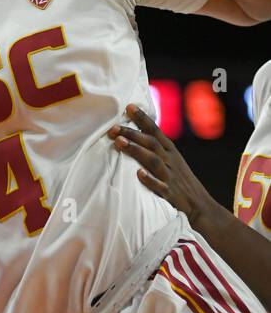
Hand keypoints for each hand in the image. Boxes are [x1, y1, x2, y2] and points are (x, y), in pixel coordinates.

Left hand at [107, 104, 222, 226]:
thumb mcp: (171, 160)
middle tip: (113, 127)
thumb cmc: (180, 180)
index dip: (142, 119)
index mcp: (171, 151)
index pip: (155, 131)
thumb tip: (135, 132)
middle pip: (151, 143)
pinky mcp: (170, 193)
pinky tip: (139, 174)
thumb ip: (155, 147)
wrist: (200, 205)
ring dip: (136, 151)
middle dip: (132, 133)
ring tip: (119, 142)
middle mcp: (171, 161)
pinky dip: (150, 180)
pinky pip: (160, 186)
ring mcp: (170, 176)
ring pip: (153, 160)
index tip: (128, 106)